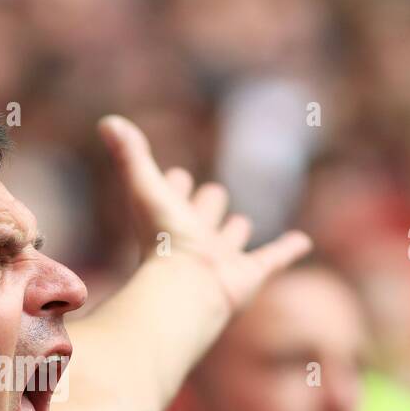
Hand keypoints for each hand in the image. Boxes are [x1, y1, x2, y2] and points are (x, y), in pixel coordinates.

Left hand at [98, 114, 311, 311]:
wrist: (186, 289)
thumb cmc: (162, 240)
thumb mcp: (145, 187)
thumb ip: (130, 154)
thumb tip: (107, 121)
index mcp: (168, 222)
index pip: (171, 197)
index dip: (172, 186)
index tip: (174, 174)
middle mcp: (195, 241)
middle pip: (202, 220)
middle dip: (205, 208)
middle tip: (210, 194)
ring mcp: (223, 259)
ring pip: (231, 242)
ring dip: (235, 233)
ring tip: (240, 223)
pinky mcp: (250, 275)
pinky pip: (273, 259)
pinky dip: (288, 250)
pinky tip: (302, 241)